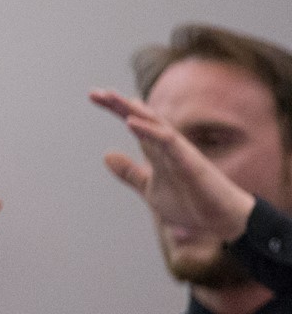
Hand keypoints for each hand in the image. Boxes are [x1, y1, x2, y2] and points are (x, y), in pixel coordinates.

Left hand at [90, 88, 255, 241]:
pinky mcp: (189, 161)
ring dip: (133, 110)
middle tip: (95, 93)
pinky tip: (130, 122)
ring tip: (112, 98)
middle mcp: (167, 145)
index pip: (134, 122)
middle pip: (142, 117)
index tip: (94, 95)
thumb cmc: (189, 203)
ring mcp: (179, 151)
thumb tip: (106, 155)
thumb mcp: (150, 189)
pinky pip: (167, 140)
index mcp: (157, 150)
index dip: (116, 108)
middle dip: (119, 104)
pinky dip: (149, 130)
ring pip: (155, 123)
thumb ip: (131, 172)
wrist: (220, 221)